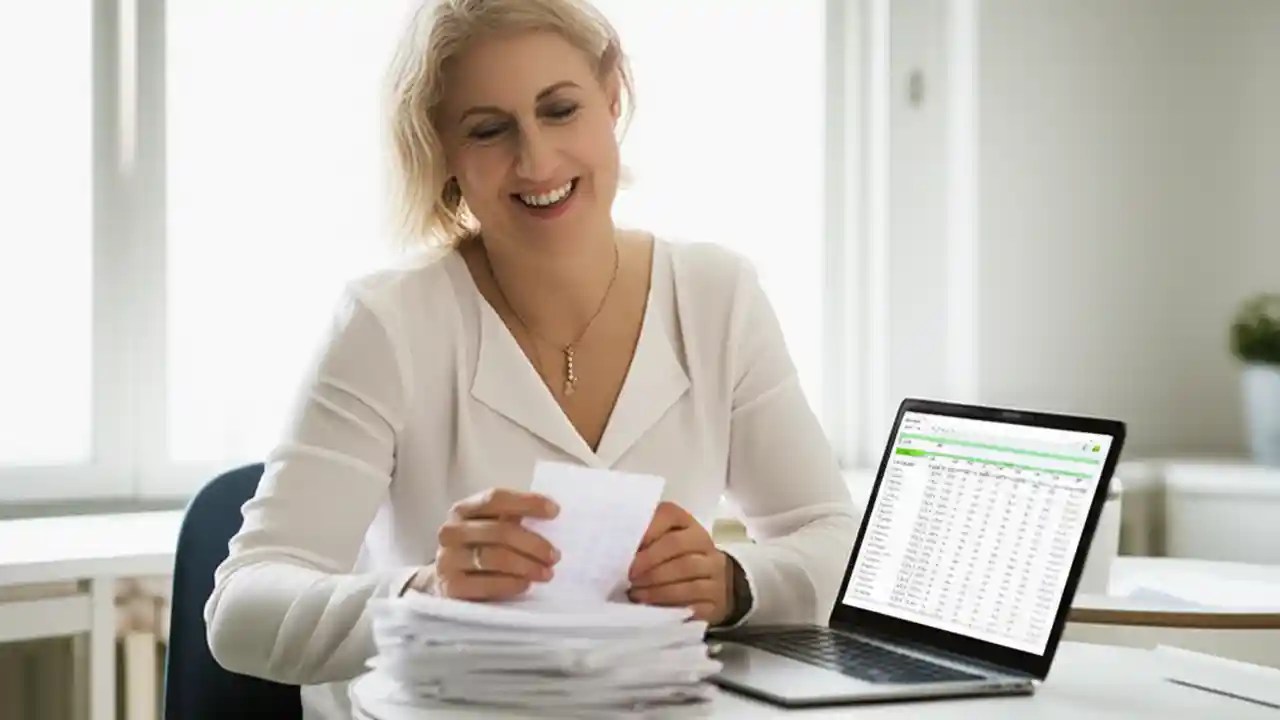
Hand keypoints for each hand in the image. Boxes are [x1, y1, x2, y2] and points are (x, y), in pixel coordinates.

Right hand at [405, 488, 560, 600]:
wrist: (448, 581)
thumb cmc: (479, 549)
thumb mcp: (491, 527)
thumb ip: (514, 518)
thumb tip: (552, 513)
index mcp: (462, 509)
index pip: (496, 499)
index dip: (527, 503)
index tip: (555, 511)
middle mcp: (451, 532)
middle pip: (499, 531)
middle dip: (533, 543)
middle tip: (555, 555)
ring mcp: (447, 559)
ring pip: (494, 558)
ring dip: (527, 565)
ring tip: (547, 572)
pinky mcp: (450, 587)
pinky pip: (486, 585)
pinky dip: (511, 584)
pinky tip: (526, 584)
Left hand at [627, 501, 732, 624]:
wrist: (712, 585)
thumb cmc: (674, 561)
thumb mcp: (659, 546)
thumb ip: (642, 543)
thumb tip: (613, 551)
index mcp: (686, 523)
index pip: (668, 515)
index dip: (647, 529)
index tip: (626, 546)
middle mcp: (703, 542)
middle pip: (676, 544)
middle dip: (648, 560)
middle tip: (628, 575)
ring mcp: (714, 570)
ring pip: (686, 570)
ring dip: (656, 583)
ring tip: (635, 593)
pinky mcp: (715, 598)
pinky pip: (694, 598)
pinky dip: (669, 602)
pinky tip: (652, 606)